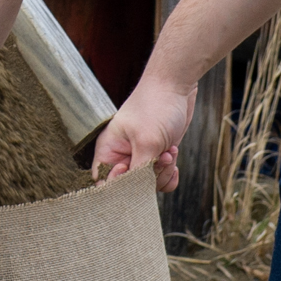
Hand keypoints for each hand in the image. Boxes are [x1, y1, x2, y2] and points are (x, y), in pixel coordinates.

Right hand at [92, 72, 196, 193]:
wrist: (176, 85)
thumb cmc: (155, 106)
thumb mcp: (146, 141)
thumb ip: (138, 172)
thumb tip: (133, 195)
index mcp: (109, 149)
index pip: (104, 182)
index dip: (119, 186)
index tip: (136, 172)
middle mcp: (122, 154)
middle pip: (130, 186)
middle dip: (150, 177)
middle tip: (160, 156)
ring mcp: (141, 155)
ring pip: (149, 183)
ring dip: (163, 172)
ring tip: (169, 150)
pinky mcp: (157, 154)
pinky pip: (161, 178)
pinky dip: (170, 173)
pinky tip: (173, 155)